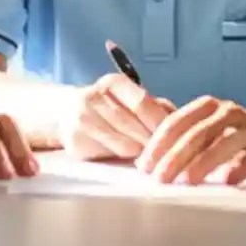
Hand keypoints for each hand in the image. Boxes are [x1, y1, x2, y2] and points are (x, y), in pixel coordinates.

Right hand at [58, 74, 175, 160]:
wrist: (64, 113)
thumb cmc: (108, 107)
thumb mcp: (129, 98)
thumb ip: (156, 106)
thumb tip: (181, 121)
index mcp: (112, 83)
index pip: (142, 102)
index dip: (161, 122)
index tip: (178, 136)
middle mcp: (93, 98)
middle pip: (134, 126)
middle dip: (155, 142)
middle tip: (171, 155)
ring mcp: (81, 120)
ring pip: (124, 145)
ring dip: (142, 155)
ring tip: (155, 161)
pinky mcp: (75, 143)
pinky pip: (109, 156)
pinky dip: (124, 161)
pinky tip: (132, 162)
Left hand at [135, 96, 245, 185]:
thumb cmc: (229, 135)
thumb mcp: (204, 131)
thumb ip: (178, 142)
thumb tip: (145, 165)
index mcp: (207, 107)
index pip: (177, 123)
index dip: (158, 145)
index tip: (144, 166)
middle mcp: (228, 112)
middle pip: (197, 134)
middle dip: (176, 157)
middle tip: (160, 179)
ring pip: (225, 143)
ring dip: (204, 163)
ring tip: (188, 181)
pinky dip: (241, 168)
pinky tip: (228, 180)